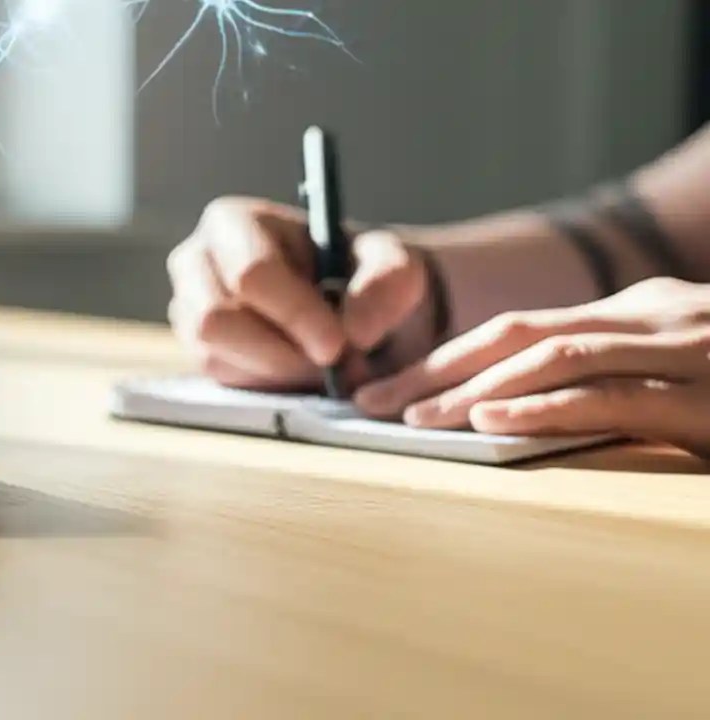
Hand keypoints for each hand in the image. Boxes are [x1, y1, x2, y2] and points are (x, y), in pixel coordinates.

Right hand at [167, 196, 430, 388]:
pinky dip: (266, 384)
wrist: (352, 309)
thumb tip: (356, 330)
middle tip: (330, 366)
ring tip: (320, 367)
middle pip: (214, 320)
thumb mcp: (393, 266)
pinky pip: (220, 380)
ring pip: (214, 356)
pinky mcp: (195, 351)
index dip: (293, 313)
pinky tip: (298, 370)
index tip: (338, 345)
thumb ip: (387, 284)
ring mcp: (188, 309)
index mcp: (233, 222)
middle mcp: (196, 262)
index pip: (250, 272)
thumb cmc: (363, 275)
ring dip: (275, 372)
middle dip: (279, 352)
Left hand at [355, 278, 709, 455]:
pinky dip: (542, 407)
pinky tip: (490, 421)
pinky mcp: (701, 399)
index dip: (446, 360)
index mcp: (634, 312)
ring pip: (552, 359)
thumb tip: (520, 404)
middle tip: (372, 402)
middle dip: (436, 370)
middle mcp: (649, 319)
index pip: (519, 331)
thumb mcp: (677, 368)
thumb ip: (611, 375)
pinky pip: (606, 398)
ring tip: (415, 416)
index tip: (389, 388)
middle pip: (517, 337)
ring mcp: (677, 352)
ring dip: (474, 388)